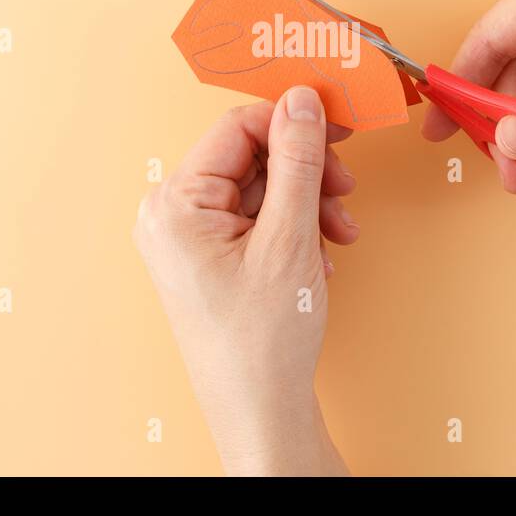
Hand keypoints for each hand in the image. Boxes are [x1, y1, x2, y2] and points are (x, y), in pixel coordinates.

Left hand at [134, 86, 355, 474]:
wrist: (259, 413)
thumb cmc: (261, 342)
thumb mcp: (289, 239)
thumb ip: (297, 163)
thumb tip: (303, 102)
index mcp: (174, 204)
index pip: (237, 128)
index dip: (293, 124)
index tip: (338, 128)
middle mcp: (171, 215)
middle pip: (251, 158)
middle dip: (306, 174)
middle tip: (345, 190)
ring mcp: (188, 238)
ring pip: (260, 190)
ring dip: (308, 204)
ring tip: (338, 234)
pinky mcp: (208, 257)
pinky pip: (256, 219)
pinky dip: (294, 229)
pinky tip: (318, 257)